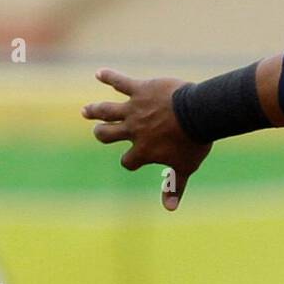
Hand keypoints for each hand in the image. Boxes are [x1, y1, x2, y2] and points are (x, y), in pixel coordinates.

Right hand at [82, 69, 211, 209]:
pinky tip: (100, 73)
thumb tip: (169, 209)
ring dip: (94, 111)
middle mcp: (133, 130)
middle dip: (102, 134)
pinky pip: (120, 82)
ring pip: (106, 111)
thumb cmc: (193, 142)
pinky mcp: (139, 90)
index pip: (128, 161)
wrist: (198, 114)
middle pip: (108, 134)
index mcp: (143, 150)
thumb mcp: (184, 168)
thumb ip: (174, 187)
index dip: (129, 162)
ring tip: (85, 111)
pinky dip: (109, 76)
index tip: (132, 160)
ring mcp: (134, 110)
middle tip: (98, 131)